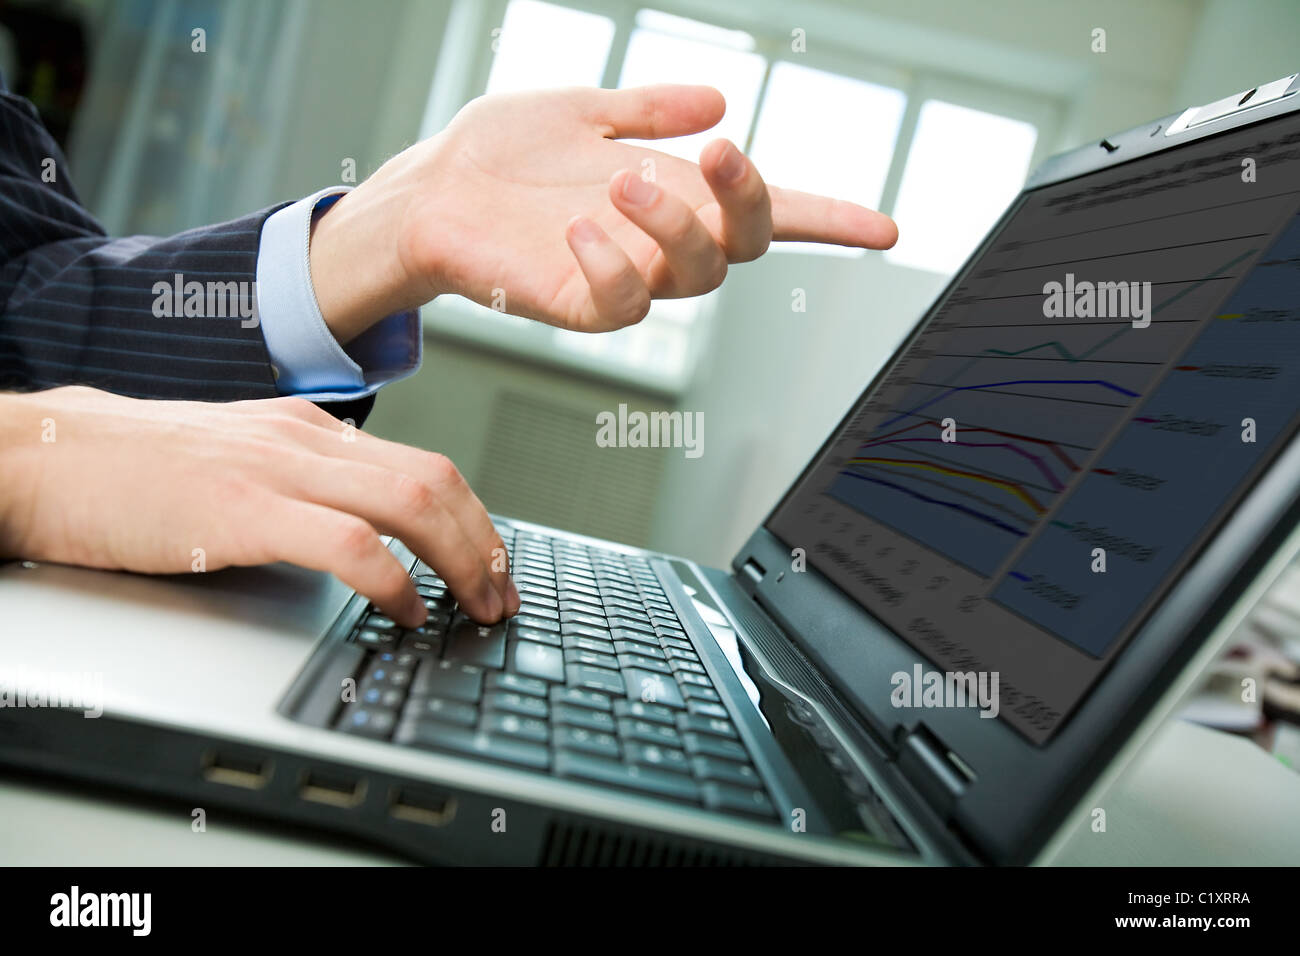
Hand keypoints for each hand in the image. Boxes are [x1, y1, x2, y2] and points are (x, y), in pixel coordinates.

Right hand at [0, 387, 517, 626]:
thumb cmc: (132, 470)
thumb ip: (299, 488)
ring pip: (410, 504)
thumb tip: (357, 535)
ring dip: (461, 563)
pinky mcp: (241, 511)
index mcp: (309, 432)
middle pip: (435, 483)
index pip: (423, 469)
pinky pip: (347, 543)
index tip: (492, 565)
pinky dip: (392, 582)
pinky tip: (404, 612)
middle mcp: (305, 441)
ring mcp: (276, 470)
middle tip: (502, 597)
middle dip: (485, 546)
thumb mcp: (237, 465)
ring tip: (475, 608)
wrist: (44, 454)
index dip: (474, 522)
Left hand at [309, 84, 897, 339]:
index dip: (828, 221)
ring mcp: (622, 279)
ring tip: (619, 181)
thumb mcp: (584, 110)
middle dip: (744, 199)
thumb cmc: (502, 153)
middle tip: (718, 153)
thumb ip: (649, 110)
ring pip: (691, 275)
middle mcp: (660, 245)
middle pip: (741, 246)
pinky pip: (621, 305)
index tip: (886, 226)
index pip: (766, 215)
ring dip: (673, 223)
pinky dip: (613, 262)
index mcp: (675, 195)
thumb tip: (718, 102)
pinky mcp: (577, 304)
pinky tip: (582, 224)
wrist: (430, 188)